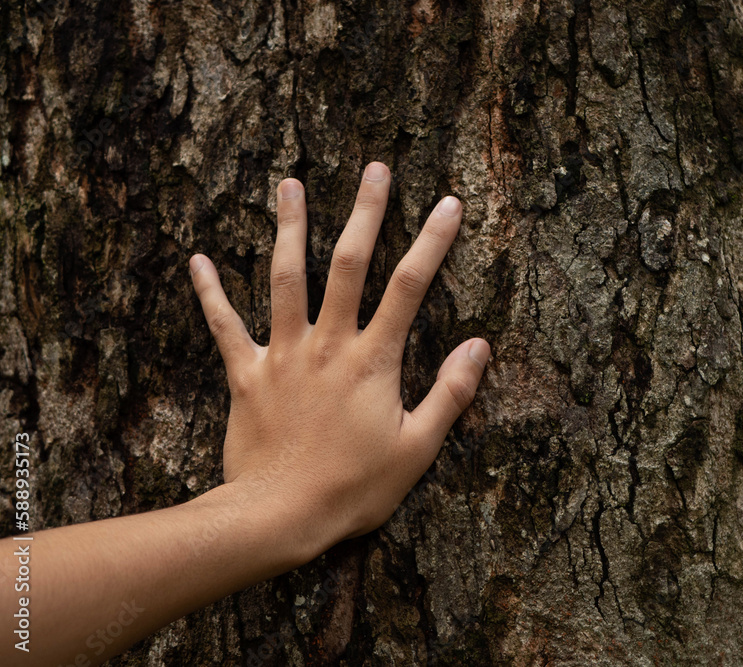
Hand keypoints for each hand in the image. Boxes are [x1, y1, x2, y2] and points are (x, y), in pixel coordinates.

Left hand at [189, 162, 489, 560]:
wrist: (279, 517)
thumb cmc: (354, 488)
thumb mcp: (417, 449)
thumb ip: (449, 394)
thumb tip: (479, 346)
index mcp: (372, 361)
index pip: (408, 288)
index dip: (432, 243)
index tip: (448, 205)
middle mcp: (327, 345)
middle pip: (349, 266)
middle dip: (366, 213)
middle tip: (375, 169)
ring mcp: (283, 356)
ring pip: (286, 279)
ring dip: (290, 229)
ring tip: (290, 184)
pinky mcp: (247, 376)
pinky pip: (225, 327)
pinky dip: (211, 293)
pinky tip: (199, 260)